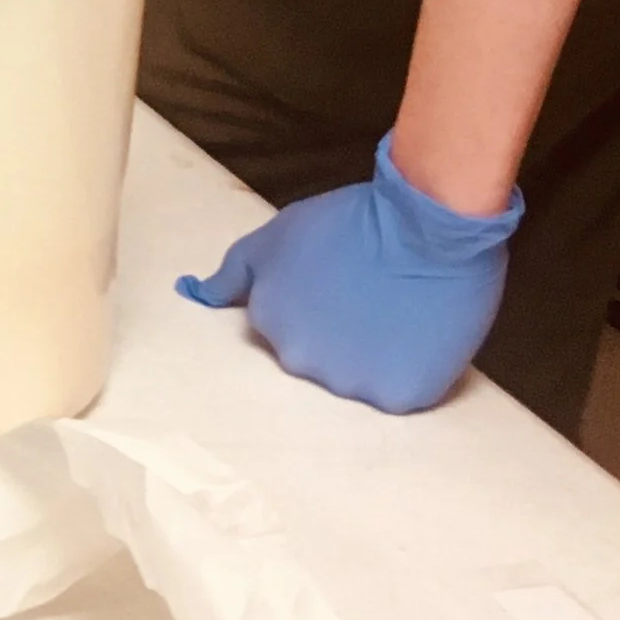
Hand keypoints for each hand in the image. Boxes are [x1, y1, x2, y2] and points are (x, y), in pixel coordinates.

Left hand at [179, 133, 521, 411]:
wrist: (423, 227)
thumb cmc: (349, 222)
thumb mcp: (275, 237)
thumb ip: (234, 273)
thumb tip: (196, 294)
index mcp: (268, 322)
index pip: (284, 327)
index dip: (315, 302)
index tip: (336, 281)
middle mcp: (299, 362)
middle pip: (317, 358)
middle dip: (339, 333)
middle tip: (368, 295)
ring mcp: (349, 385)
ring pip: (358, 379)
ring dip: (373, 354)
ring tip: (395, 311)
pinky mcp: (396, 398)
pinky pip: (398, 392)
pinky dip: (410, 369)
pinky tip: (418, 334)